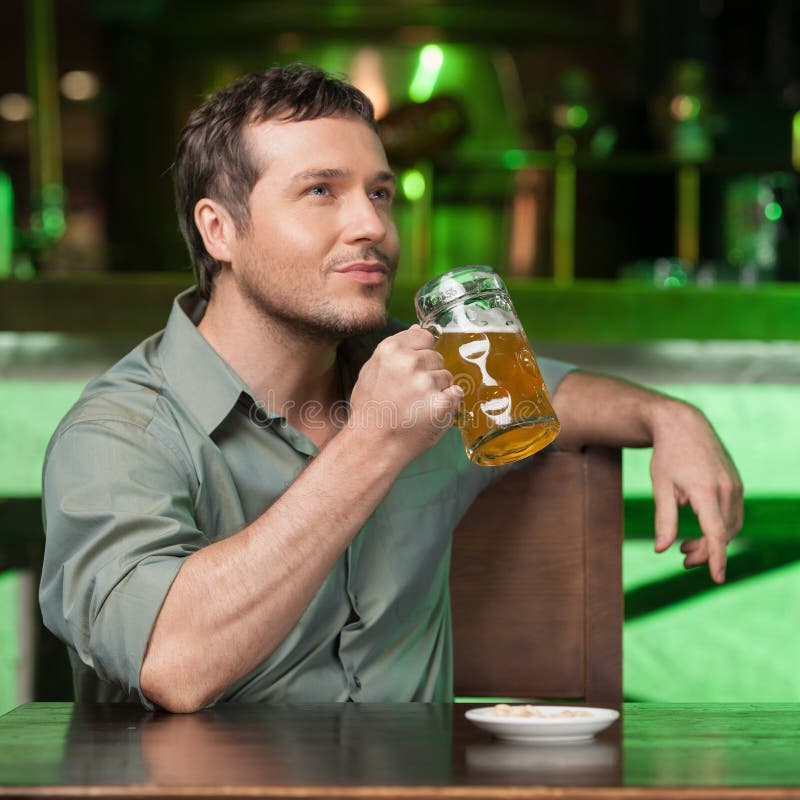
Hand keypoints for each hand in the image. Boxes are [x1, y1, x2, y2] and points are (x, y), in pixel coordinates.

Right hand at [349, 325, 461, 465]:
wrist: (372, 444)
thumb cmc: (370, 410)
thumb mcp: (372, 371)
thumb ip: (396, 348)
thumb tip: (418, 329)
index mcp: (391, 350)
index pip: (425, 337)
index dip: (421, 354)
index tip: (413, 370)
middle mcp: (409, 362)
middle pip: (437, 357)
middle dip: (429, 374)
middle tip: (411, 395)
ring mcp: (427, 382)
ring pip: (447, 377)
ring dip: (438, 390)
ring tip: (417, 407)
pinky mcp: (441, 403)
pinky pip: (456, 394)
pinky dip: (448, 404)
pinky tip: (429, 413)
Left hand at [650, 402, 742, 583]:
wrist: (683, 424)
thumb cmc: (667, 456)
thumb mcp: (660, 487)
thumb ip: (664, 520)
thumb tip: (660, 550)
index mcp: (705, 490)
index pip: (716, 533)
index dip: (716, 558)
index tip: (717, 579)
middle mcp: (726, 489)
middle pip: (724, 533)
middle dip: (706, 552)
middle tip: (683, 561)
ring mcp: (734, 485)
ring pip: (731, 526)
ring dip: (713, 541)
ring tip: (686, 547)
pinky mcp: (735, 483)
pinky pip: (732, 514)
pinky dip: (719, 527)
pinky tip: (700, 529)